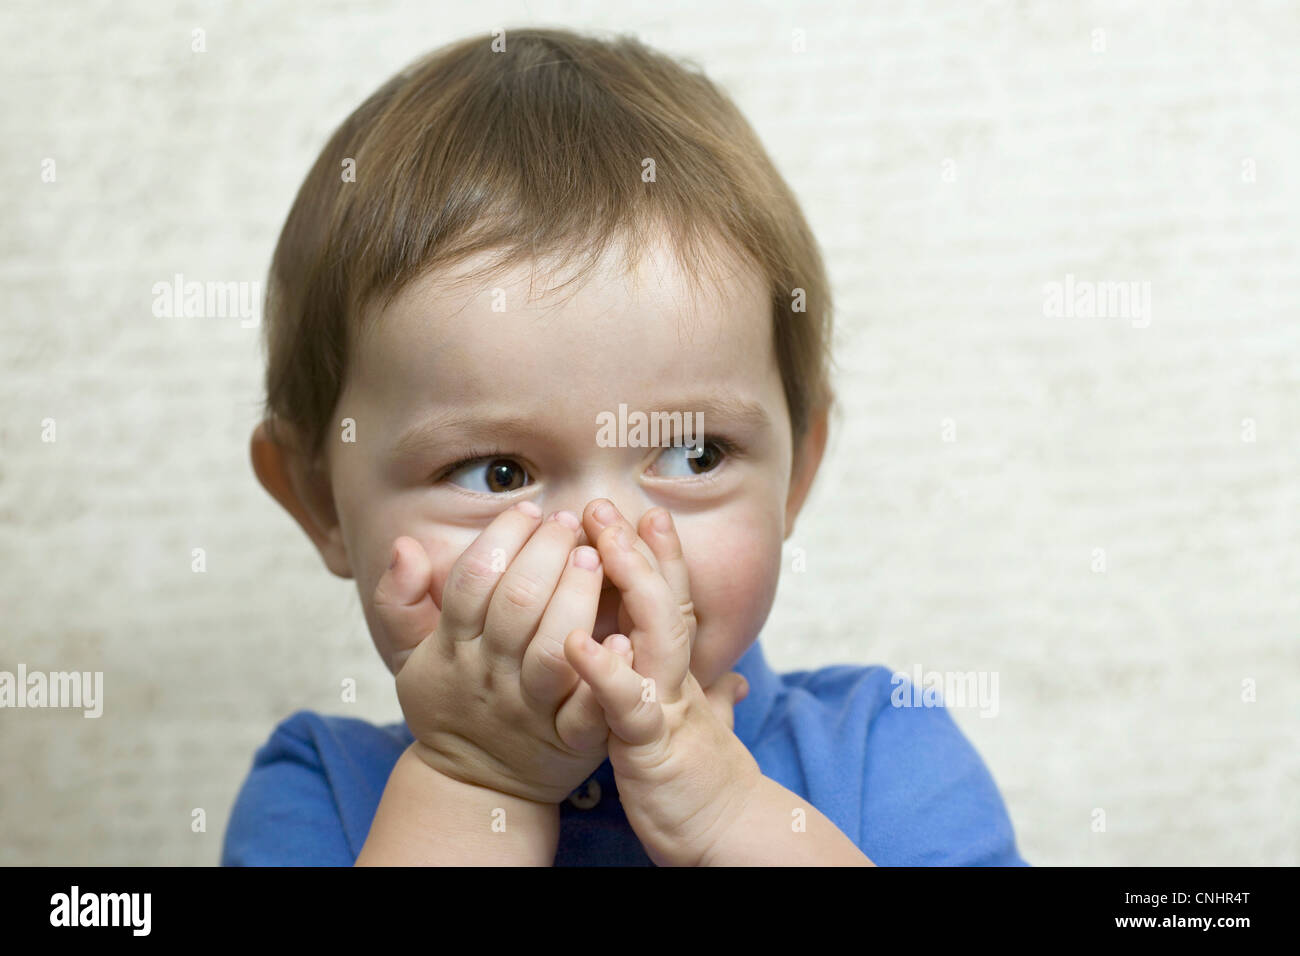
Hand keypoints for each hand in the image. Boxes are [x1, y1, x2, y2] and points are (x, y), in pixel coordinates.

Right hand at [373, 503, 633, 805]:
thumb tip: (405, 545)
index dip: (502, 538)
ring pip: (553, 649)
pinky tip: (626, 636)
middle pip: (516, 604)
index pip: (473, 580)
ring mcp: (532, 709)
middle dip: (546, 553)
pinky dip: (607, 672)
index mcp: (454, 649)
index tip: (528, 510)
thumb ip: (399, 601)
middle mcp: (491, 675)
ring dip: (576, 596)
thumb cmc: (452, 703)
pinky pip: (588, 708)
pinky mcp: (572, 740)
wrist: (475, 787)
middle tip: (570, 522)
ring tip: (595, 557)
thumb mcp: (411, 656)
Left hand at [563, 500, 759, 865]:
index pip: (671, 600)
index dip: (658, 555)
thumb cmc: (704, 786)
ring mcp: (671, 708)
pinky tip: (577, 643)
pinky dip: (606, 672)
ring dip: (631, 583)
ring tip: (598, 542)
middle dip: (637, 549)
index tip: (641, 512)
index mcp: (679, 673)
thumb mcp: (704, 729)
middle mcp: (678, 679)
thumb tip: (734, 679)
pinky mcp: (655, 747)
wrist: (726, 837)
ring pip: (658, 633)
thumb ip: (715, 698)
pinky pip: (628, 705)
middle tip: (604, 503)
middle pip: (664, 599)